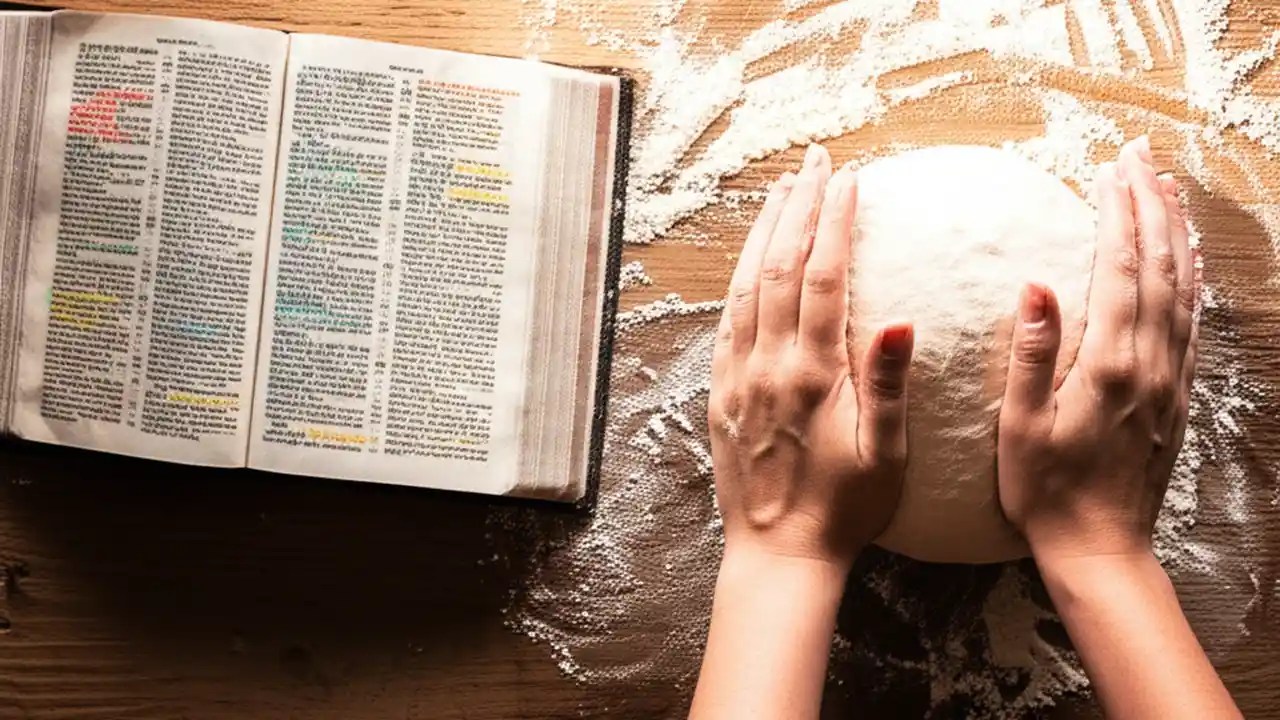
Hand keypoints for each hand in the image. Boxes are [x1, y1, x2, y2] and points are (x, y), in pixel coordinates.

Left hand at [707, 143, 915, 569]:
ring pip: (747, 285)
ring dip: (764, 231)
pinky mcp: (721, 392)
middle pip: (782, 266)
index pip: (825, 277)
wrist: (779, 553)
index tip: (849, 180)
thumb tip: (902, 321)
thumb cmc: (844, 510)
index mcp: (813, 375)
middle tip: (814, 161)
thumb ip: (890, 386)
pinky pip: (726, 321)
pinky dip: (738, 278)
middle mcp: (769, 365)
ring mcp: (739, 376)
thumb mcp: (886, 455)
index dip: (836, 222)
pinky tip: (748, 257)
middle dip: (799, 206)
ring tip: (779, 189)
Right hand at [997, 135, 1198, 562]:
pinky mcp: (1176, 393)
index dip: (1116, 212)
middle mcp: (1149, 362)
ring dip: (1175, 231)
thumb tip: (1034, 286)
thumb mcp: (1020, 426)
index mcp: (1109, 365)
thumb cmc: (1046, 490)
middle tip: (1139, 155)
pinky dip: (1190, 277)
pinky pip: (1191, 320)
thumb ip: (1031, 354)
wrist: (1099, 546)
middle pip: (1160, 265)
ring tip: (1165, 185)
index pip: (1119, 268)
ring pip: (1183, 287)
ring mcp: (1169, 377)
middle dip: (1151, 203)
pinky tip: (1183, 257)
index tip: (1109, 168)